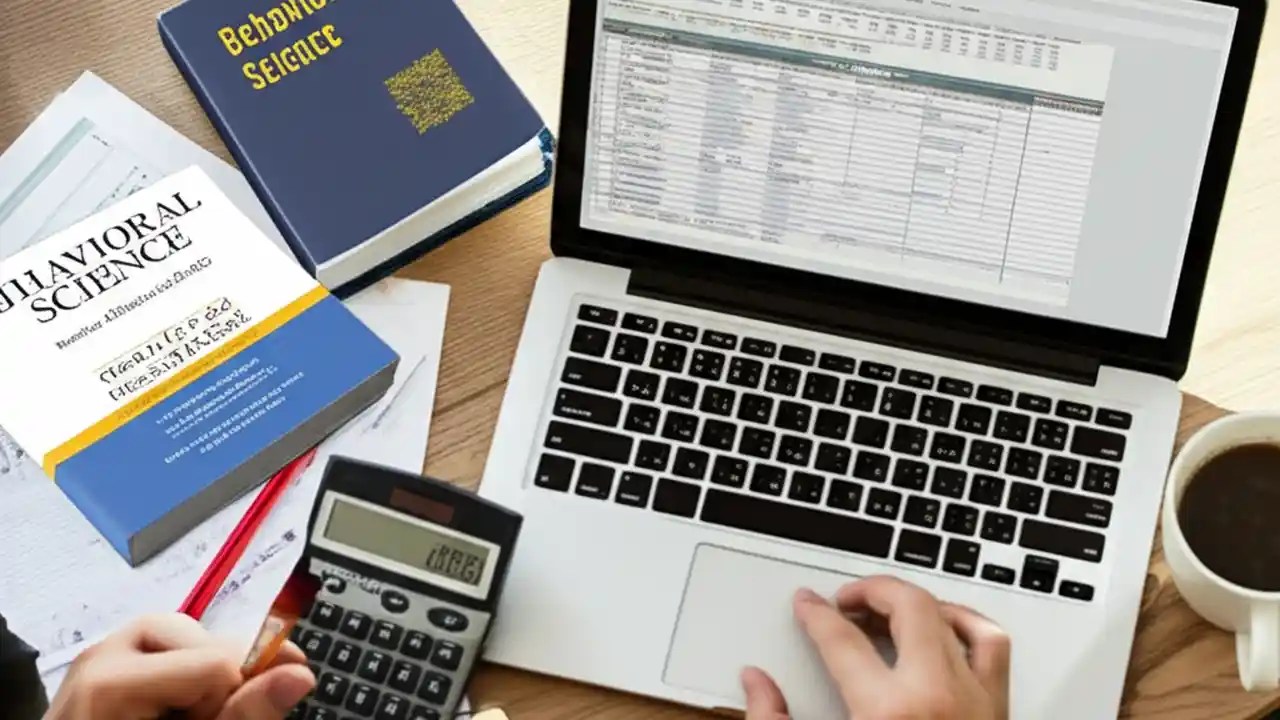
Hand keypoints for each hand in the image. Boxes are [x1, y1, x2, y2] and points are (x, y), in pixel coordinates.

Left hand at [46, 614, 314, 719]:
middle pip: (196, 638)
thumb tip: (298, 675)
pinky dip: (182, 677)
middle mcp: (100, 658)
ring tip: (197, 716)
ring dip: (204, 676)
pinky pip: (162, 649)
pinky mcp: (103, 665)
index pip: (212, 661)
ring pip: (183, 637)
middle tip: (213, 719)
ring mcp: (98, 658)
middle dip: (221, 679)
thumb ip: (244, 715)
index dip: (242, 689)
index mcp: (113, 685)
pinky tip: (180, 709)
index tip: (250, 711)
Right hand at [742, 576, 1009, 719]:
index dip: (815, 614)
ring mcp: (976, 703)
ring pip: (954, 618)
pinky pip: (992, 646)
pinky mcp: (999, 714)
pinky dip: (968, 625)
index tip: (807, 605)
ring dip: (920, 603)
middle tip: (845, 600)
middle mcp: (937, 697)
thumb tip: (757, 684)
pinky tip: (945, 628)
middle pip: (907, 606)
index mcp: (886, 712)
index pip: (841, 637)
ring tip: (893, 608)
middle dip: (870, 590)